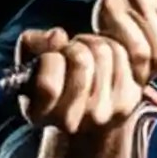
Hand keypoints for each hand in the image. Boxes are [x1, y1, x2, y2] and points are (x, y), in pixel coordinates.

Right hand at [16, 28, 143, 134]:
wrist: (83, 115)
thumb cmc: (52, 80)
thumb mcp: (28, 63)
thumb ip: (31, 44)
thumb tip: (57, 36)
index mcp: (39, 114)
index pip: (47, 84)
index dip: (49, 59)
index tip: (50, 60)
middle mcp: (71, 122)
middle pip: (79, 59)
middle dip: (73, 46)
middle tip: (70, 55)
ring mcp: (103, 113)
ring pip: (103, 51)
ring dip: (93, 44)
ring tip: (87, 58)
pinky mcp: (128, 100)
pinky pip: (123, 55)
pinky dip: (114, 48)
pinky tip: (105, 63)